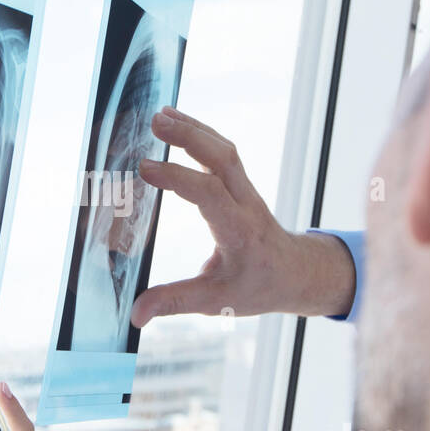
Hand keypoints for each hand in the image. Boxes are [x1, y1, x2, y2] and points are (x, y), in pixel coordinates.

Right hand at [131, 106, 355, 324]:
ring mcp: (246, 190)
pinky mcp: (241, 184)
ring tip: (160, 115)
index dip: (177, 177)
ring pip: (224, 148)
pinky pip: (222, 151)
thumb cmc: (257, 287)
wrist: (294, 273)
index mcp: (238, 231)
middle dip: (189, 136)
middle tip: (154, 121)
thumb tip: (135, 315)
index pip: (208, 194)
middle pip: (222, 158)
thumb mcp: (215, 301)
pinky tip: (176, 122)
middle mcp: (245, 203)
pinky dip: (200, 133)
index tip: (144, 168)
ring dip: (193, 128)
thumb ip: (174, 302)